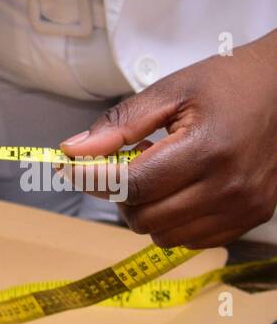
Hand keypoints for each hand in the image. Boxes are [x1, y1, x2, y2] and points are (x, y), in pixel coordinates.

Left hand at [60, 29, 276, 247]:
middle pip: (143, 218)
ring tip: (159, 174)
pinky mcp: (251, 218)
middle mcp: (229, 187)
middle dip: (121, 196)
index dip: (93, 180)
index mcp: (208, 150)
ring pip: (163, 236)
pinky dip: (173, 221)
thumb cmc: (228, 83)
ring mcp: (244, 207)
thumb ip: (120, 124)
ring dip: (147, 211)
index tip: (71, 169)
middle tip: (127, 165)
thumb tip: (73, 152)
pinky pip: (191, 240)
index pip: (131, 185)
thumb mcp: (170, 91)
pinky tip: (181, 188)